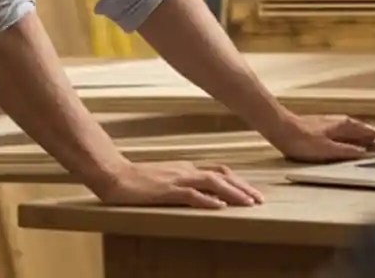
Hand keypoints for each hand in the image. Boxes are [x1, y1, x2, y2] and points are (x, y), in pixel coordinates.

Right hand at [92, 160, 265, 208]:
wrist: (115, 176)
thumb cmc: (139, 181)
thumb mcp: (167, 181)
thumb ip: (186, 187)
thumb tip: (209, 199)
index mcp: (186, 168)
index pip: (219, 171)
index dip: (238, 181)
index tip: (252, 193)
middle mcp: (186, 170)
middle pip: (222, 175)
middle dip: (243, 187)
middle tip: (259, 200)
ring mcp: (177, 179)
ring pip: (212, 183)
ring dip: (232, 193)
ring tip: (248, 203)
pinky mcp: (166, 190)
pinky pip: (191, 194)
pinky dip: (207, 200)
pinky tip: (219, 207)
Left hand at [268, 114, 374, 162]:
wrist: (281, 129)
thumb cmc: (303, 140)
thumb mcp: (328, 149)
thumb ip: (346, 151)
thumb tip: (364, 152)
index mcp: (343, 125)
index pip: (364, 131)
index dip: (372, 139)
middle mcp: (337, 121)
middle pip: (357, 128)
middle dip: (366, 136)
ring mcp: (327, 123)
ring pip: (347, 129)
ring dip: (356, 135)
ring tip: (362, 143)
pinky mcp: (317, 127)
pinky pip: (337, 131)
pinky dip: (344, 136)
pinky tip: (340, 141)